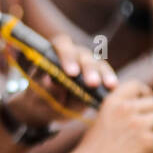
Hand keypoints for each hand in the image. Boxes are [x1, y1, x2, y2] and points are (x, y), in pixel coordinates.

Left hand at [3, 35, 117, 127]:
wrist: (48, 107)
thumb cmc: (41, 97)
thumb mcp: (39, 95)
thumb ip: (45, 88)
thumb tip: (52, 81)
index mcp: (55, 53)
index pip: (62, 45)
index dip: (67, 56)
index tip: (71, 73)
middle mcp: (73, 54)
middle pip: (83, 55)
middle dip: (88, 69)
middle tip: (91, 83)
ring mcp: (87, 63)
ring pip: (98, 64)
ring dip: (103, 74)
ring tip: (108, 85)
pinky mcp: (99, 75)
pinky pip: (106, 75)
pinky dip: (110, 81)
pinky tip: (113, 88)